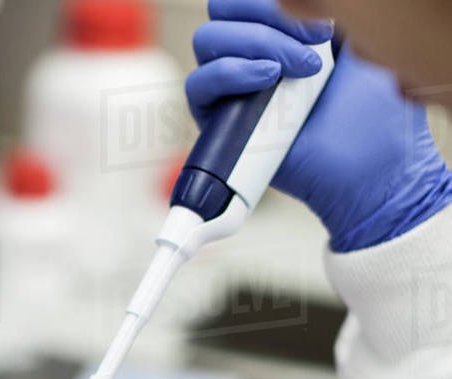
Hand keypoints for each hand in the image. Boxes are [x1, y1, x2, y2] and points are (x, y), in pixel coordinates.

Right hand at [186, 0, 451, 250]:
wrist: (367, 170)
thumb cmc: (373, 113)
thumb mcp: (357, 40)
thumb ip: (321, 11)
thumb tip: (288, 1)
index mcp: (282, 33)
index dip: (271, 1)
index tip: (324, 28)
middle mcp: (252, 57)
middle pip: (222, 10)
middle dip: (264, 17)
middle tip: (309, 47)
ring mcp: (234, 90)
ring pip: (208, 41)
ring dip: (254, 45)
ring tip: (294, 71)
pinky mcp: (219, 124)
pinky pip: (199, 85)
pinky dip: (230, 73)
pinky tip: (268, 81)